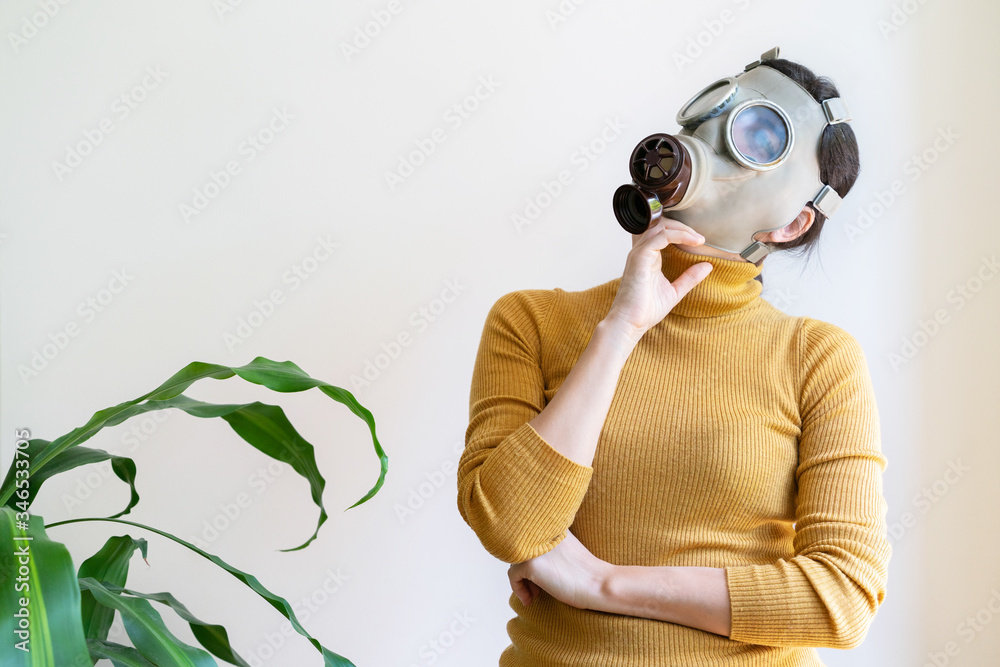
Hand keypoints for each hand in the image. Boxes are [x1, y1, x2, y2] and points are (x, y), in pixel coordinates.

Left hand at [507, 529, 612, 609]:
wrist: (598, 584)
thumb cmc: (584, 571)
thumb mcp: (562, 549)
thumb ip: (545, 546)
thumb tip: (519, 557)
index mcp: (549, 524)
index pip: (526, 539)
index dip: (530, 559)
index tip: (540, 577)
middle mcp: (539, 531)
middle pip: (518, 551)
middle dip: (525, 572)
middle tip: (537, 589)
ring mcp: (533, 547)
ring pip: (514, 562)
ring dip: (522, 581)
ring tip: (536, 594)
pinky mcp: (530, 564)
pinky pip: (513, 577)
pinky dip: (519, 590)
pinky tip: (531, 600)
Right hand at [605, 216, 712, 342]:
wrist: (630, 322)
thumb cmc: (645, 310)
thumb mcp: (674, 291)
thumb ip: (689, 278)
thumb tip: (708, 265)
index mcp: (648, 258)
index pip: (662, 233)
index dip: (681, 232)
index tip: (699, 242)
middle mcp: (642, 252)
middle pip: (660, 225)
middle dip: (682, 227)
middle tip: (700, 238)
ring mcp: (639, 253)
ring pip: (660, 227)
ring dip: (682, 229)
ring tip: (698, 238)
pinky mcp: (640, 256)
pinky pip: (661, 236)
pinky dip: (679, 235)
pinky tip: (693, 241)